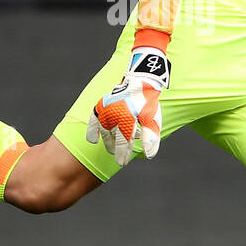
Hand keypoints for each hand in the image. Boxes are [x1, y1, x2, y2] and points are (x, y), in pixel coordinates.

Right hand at [86, 47, 170, 165]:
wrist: (140, 81)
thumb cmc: (148, 103)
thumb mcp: (152, 120)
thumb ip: (150, 138)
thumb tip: (148, 156)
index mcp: (128, 118)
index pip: (123, 141)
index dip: (122, 154)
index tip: (121, 163)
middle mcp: (115, 114)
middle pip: (112, 138)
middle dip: (114, 148)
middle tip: (116, 155)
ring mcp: (106, 109)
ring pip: (103, 131)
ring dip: (107, 141)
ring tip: (111, 147)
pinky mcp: (101, 105)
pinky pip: (94, 121)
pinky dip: (92, 131)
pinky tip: (94, 140)